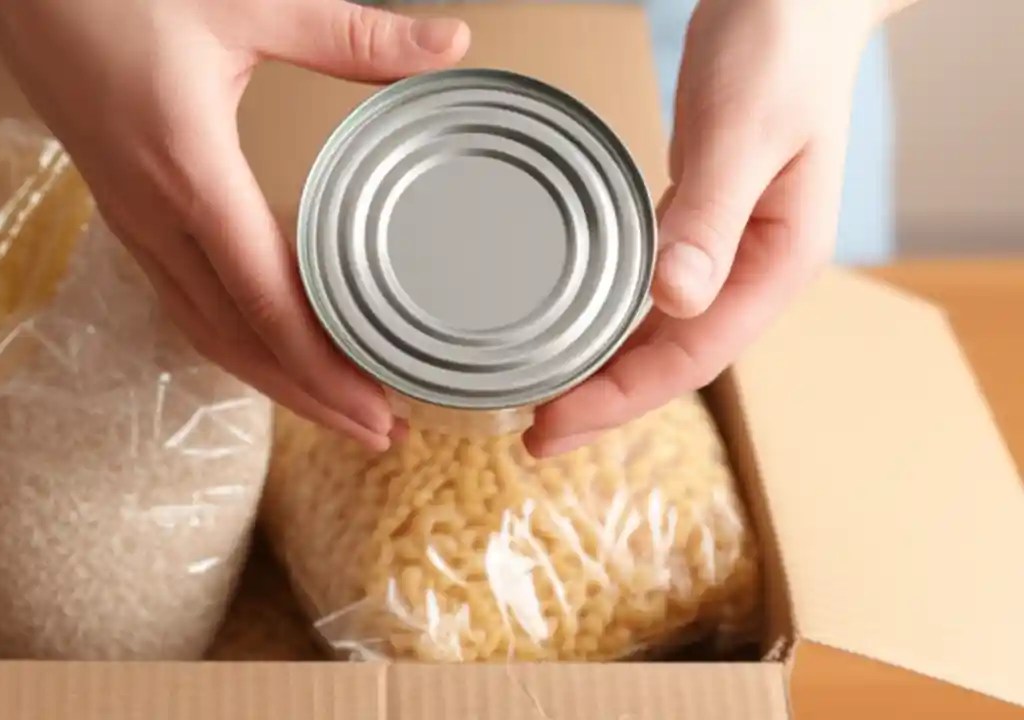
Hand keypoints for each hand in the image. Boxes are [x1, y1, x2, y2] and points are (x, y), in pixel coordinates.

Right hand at [0, 0, 468, 450]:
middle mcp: (154, 216)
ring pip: (204, 329)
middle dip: (309, 397)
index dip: (324, 370)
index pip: (266, 304)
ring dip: (271, 378)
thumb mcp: (244, 3)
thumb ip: (350, 34)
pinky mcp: (124, 209)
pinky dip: (233, 341)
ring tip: (336, 409)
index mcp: (189, 175)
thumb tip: (452, 42)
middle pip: (237, 340)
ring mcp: (132, 220)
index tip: (379, 411)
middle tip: (380, 434)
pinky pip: (181, 300)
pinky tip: (268, 347)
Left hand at [525, 0, 880, 456]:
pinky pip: (651, 291)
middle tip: (532, 437)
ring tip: (543, 399)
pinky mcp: (700, 221)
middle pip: (672, 359)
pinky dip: (612, 318)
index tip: (554, 426)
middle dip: (605, 402)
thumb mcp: (743, 131)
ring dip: (605, 368)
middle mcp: (753, 268)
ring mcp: (729, 247)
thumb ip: (711, 216)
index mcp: (776, 261)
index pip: (692, 357)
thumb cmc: (777, 50)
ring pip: (660, 332)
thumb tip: (674, 301)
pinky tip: (575, 330)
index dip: (621, 400)